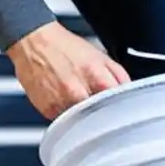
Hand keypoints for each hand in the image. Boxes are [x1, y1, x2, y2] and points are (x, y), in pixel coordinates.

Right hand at [8, 21, 130, 118]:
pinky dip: (68, 117)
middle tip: (102, 110)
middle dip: (103, 116)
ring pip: (82, 124)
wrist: (34, 41)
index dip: (121, 110)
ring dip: (85, 118)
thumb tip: (130, 93)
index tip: (122, 113)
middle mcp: (78, 92)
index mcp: (96, 78)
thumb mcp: (100, 56)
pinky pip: (64, 122)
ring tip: (80, 102)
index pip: (118, 105)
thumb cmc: (66, 48)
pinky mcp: (48, 110)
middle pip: (100, 118)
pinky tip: (65, 102)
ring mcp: (62, 102)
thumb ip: (119, 76)